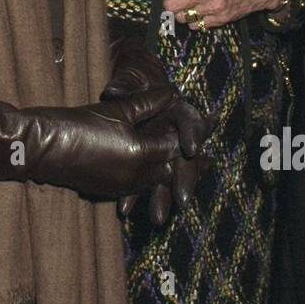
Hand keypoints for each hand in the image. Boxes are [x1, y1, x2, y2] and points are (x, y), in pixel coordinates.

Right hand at [0, 87, 189, 199]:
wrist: (43, 148)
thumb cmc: (79, 123)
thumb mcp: (116, 108)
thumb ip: (147, 102)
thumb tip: (172, 93)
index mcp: (144, 153)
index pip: (178, 145)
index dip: (193, 134)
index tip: (208, 127)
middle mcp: (138, 174)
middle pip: (172, 167)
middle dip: (188, 161)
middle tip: (205, 154)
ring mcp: (123, 185)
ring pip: (156, 179)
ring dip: (168, 171)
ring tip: (183, 163)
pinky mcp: (109, 189)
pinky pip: (137, 185)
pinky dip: (148, 177)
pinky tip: (150, 169)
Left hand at [104, 35, 214, 224]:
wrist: (112, 98)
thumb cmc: (125, 85)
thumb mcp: (126, 84)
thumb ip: (126, 88)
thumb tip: (118, 91)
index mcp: (173, 109)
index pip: (187, 120)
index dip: (192, 132)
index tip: (191, 149)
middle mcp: (169, 131)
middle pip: (180, 156)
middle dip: (182, 179)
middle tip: (182, 200)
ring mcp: (155, 148)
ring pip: (162, 174)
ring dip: (160, 195)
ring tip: (156, 219)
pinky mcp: (139, 161)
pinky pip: (141, 181)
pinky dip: (134, 194)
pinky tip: (125, 209)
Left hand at [164, 0, 282, 29]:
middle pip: (172, 5)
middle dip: (168, 6)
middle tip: (172, 4)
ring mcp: (216, 5)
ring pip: (183, 17)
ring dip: (183, 14)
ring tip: (191, 6)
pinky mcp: (221, 19)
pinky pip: (196, 26)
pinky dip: (196, 21)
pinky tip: (203, 13)